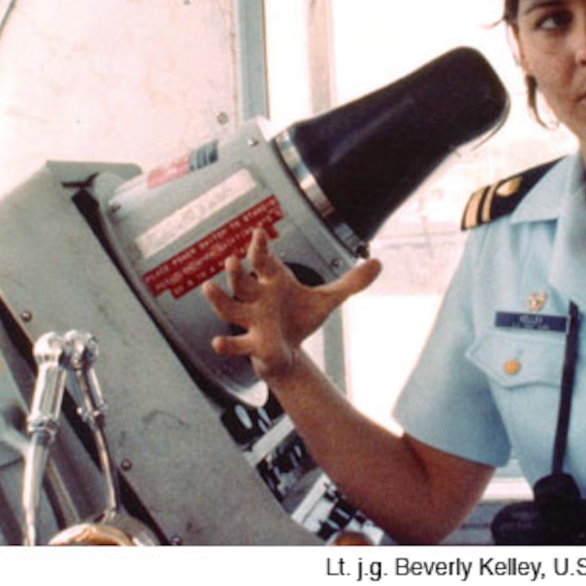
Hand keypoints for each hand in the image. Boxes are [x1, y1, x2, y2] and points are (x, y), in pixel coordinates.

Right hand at [202, 228, 381, 380]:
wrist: (290, 351)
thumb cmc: (300, 317)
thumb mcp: (327, 299)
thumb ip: (351, 282)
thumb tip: (378, 263)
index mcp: (273, 281)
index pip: (263, 260)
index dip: (259, 247)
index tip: (258, 233)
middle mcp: (257, 298)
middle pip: (241, 281)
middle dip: (235, 271)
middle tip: (232, 259)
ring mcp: (251, 321)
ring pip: (229, 308)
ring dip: (219, 299)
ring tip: (208, 288)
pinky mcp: (252, 345)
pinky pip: (235, 344)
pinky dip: (226, 345)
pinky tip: (218, 343)